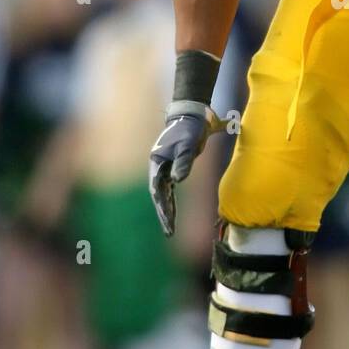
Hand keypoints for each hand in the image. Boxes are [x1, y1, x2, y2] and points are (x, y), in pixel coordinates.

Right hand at [149, 100, 227, 235]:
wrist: (191, 116)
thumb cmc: (189, 129)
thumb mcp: (187, 145)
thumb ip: (183, 162)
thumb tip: (177, 180)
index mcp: (157, 161)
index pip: (157, 188)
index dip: (161, 205)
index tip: (167, 218)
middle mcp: (157, 166)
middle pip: (158, 195)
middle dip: (163, 214)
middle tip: (169, 232)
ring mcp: (163, 168)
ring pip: (163, 194)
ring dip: (166, 210)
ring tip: (170, 229)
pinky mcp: (172, 168)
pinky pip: (169, 189)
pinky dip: (171, 201)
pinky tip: (172, 212)